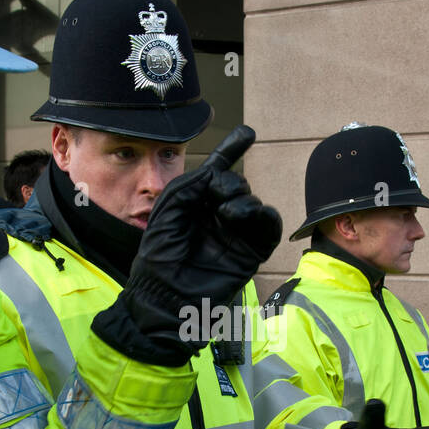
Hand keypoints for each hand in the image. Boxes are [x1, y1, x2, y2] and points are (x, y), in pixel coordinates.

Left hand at [91, 125, 281, 364]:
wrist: (166, 296)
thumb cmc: (159, 255)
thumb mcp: (169, 209)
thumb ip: (193, 184)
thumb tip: (219, 169)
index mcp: (195, 205)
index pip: (217, 174)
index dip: (231, 151)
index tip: (247, 132)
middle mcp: (216, 217)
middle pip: (237, 184)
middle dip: (230, 183)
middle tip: (216, 200)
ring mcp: (235, 235)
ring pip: (254, 202)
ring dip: (243, 200)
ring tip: (225, 214)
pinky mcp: (250, 252)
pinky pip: (269, 226)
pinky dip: (263, 215)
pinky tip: (245, 216)